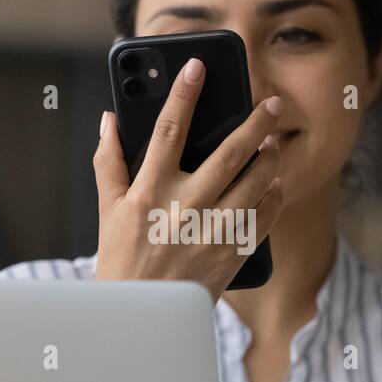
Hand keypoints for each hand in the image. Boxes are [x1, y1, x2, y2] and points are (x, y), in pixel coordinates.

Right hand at [91, 57, 285, 302]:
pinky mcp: (232, 253)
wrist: (144, 315)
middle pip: (228, 154)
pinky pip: (263, 217)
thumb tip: (110, 120)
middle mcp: (184, 209)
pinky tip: (273, 183)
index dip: (182, 95)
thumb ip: (109, 162)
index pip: (167, 131)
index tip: (197, 67)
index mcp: (149, 194)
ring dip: (268, 158)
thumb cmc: (122, 260)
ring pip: (254, 183)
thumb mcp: (108, 211)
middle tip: (271, 103)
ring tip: (272, 142)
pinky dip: (272, 196)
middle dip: (254, 123)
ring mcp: (213, 233)